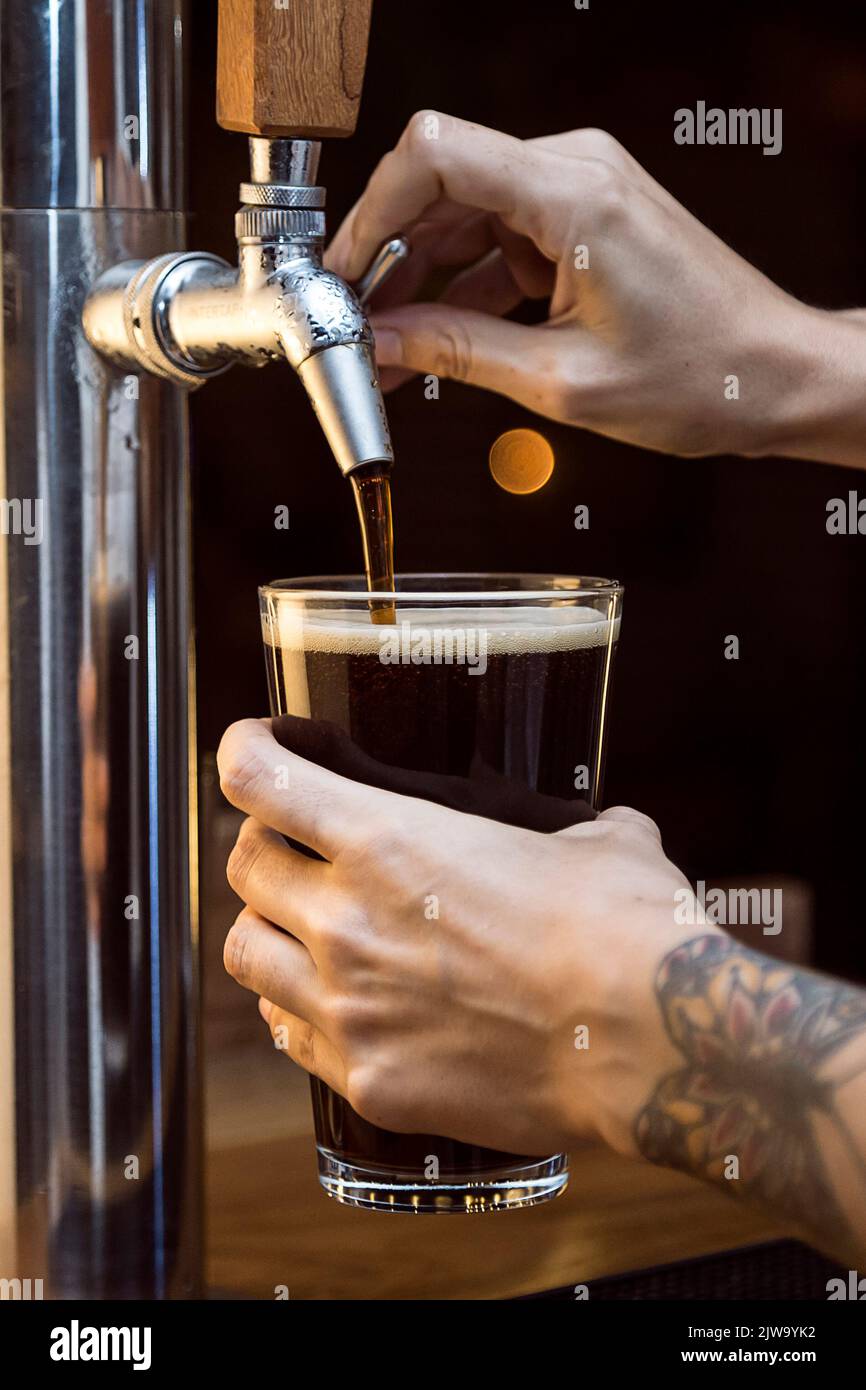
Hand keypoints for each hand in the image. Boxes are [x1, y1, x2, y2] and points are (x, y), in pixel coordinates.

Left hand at [217, 717, 699, 1158]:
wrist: (646, 1047)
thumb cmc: (626, 928)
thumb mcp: (591, 843)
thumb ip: (561, 829)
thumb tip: (593, 834)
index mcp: (387, 841)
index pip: (256, 778)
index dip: (244, 750)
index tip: (256, 747)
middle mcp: (346, 921)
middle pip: (241, 866)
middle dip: (263, 842)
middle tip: (297, 845)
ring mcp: (348, 1008)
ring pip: (244, 953)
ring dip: (267, 928)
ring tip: (302, 927)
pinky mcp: (368, 1080)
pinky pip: (287, 1034)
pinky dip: (294, 1007)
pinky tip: (333, 1002)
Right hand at [328, 112, 865, 466]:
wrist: (774, 376)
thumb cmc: (702, 375)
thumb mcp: (561, 381)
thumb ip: (458, 352)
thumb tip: (382, 343)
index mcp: (576, 196)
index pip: (436, 155)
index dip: (372, 213)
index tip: (342, 275)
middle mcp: (578, 171)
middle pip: (442, 187)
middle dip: (390, 261)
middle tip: (358, 330)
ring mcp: (583, 190)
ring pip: (467, 217)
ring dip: (425, 283)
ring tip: (394, 354)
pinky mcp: (587, 217)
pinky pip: (502, 239)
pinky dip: (468, 288)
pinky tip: (442, 341)